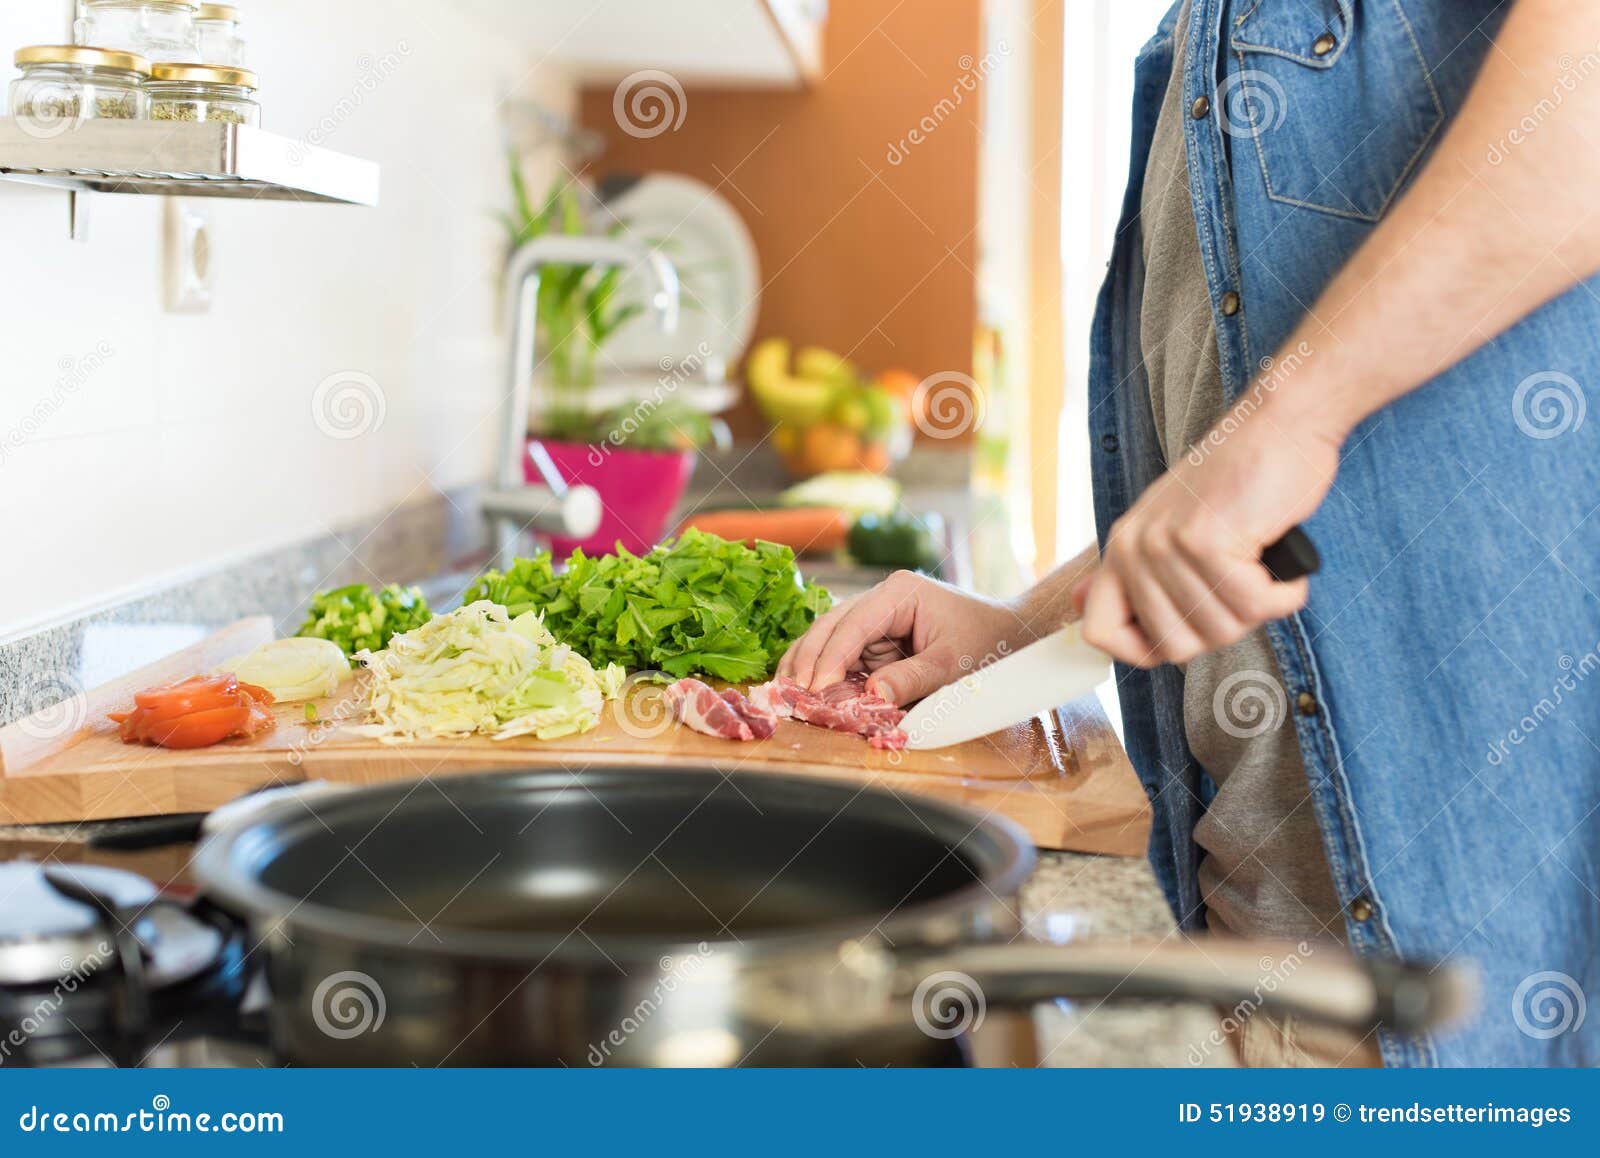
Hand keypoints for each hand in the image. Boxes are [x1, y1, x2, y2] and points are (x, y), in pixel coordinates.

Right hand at [777, 570, 1033, 705]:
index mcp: (899, 592)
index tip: (814, 687)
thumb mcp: (952, 664)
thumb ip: (912, 678)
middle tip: (789, 693)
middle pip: (831, 626)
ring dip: (807, 664)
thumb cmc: (986, 642)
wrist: (1009, 635)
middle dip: (808, 659)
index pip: (853, 623)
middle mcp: (880, 599)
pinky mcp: (876, 638)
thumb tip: (872, 696)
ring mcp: (875, 617)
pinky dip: (823, 671)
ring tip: (785, 691)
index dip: (829, 657)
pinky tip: (802, 687)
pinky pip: (842, 653)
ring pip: (828, 638)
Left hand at [1078, 405, 1340, 667]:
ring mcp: (1165, 545)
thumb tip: (1076, 606)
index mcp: (1121, 549)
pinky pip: (1254, 606)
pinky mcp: (1205, 541)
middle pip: (1175, 645)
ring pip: (1219, 630)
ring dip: (1258, 608)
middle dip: (1222, 629)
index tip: (1188, 632)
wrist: (1279, 426)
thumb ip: (1131, 571)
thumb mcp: (1170, 524)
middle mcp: (1134, 548)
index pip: (1101, 633)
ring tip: (1262, 565)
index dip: (1145, 650)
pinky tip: (1283, 566)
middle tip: (1244, 586)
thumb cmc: (1238, 481)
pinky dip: (1283, 594)